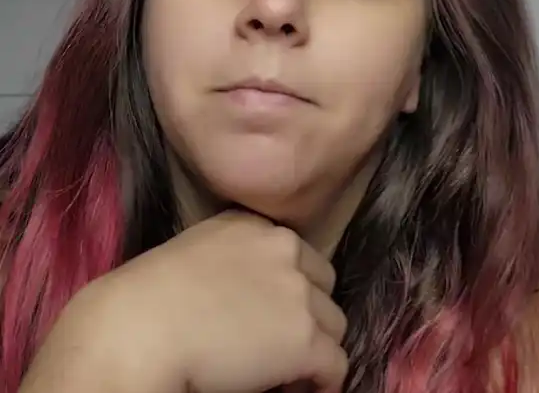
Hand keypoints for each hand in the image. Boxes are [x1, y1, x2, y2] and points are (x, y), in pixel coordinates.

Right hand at [64, 210, 348, 392]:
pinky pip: (336, 364)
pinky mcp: (305, 339)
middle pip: (321, 285)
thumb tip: (245, 299)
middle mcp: (283, 248)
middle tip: (279, 344)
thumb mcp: (194, 254)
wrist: (141, 330)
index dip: (288, 289)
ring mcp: (298, 293)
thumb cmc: (148, 298)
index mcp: (252, 225)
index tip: (267, 316)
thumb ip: (230, 260)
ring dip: (316, 347)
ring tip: (285, 371)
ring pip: (333, 324)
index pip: (294, 255)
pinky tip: (297, 390)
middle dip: (308, 313)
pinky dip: (323, 382)